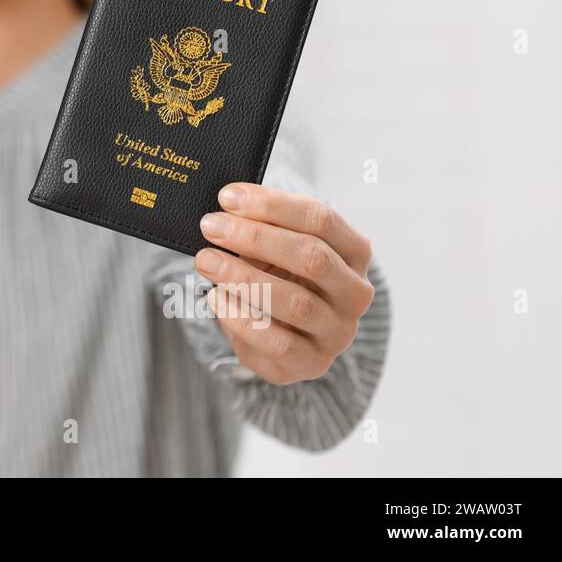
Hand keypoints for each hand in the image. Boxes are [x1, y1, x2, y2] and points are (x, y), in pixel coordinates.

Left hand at [194, 182, 375, 384]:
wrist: (281, 329)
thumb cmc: (277, 272)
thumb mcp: (275, 244)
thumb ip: (261, 224)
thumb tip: (227, 203)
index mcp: (354, 252)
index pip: (321, 219)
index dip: (272, 205)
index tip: (227, 197)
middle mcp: (355, 293)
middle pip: (312, 258)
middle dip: (255, 238)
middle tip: (211, 226)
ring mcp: (338, 332)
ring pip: (296, 303)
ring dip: (243, 277)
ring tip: (206, 261)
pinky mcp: (312, 363)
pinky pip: (278, 342)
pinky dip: (241, 317)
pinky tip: (216, 298)